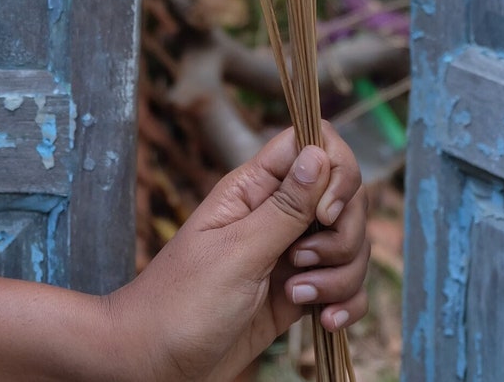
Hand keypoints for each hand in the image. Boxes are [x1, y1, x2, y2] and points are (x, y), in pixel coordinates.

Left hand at [109, 123, 368, 380]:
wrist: (153, 367)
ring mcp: (291, 254)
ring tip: (300, 297)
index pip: (314, 145)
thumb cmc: (180, 305)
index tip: (325, 213)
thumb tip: (320, 153)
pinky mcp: (299, 292)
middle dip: (343, 234)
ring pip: (350, 244)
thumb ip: (285, 207)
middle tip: (303, 261)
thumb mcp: (236, 254)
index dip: (335, 171)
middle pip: (345, 197)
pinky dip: (345, 301)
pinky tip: (325, 319)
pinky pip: (345, 284)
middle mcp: (278, 214)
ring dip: (341, 274)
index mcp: (255, 188)